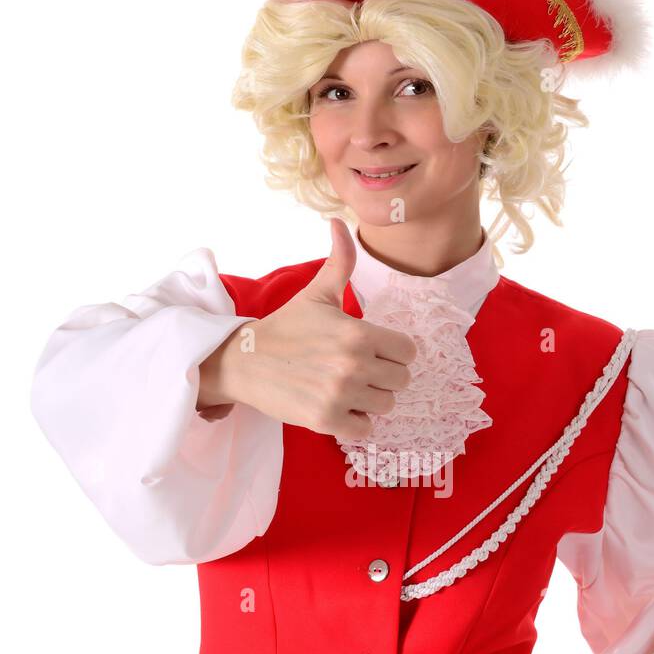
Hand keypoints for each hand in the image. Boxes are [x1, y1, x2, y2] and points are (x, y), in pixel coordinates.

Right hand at [196, 218, 416, 439]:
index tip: (375, 353)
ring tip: (346, 389)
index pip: (408, 352)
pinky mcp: (326, 420)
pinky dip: (355, 424)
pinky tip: (337, 408)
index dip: (394, 353)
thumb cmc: (286, 328)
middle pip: (401, 381)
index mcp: (359, 333)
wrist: (245, 361)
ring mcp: (341, 394)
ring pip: (385, 406)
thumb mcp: (316, 294)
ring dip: (370, 401)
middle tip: (358, 372)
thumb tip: (340, 222)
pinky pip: (364, 431)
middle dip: (384, 378)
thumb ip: (340, 263)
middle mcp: (354, 365)